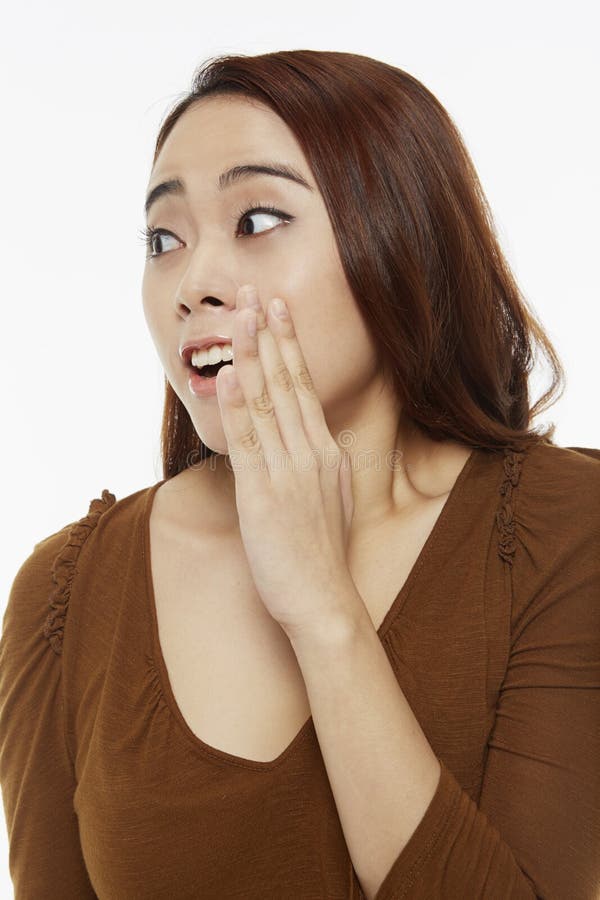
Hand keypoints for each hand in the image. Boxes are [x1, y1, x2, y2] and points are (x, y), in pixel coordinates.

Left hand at [214, 284, 362, 639]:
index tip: (277, 311)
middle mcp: (312, 454)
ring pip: (268, 404)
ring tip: (237, 317)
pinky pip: (250, 444)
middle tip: (255, 293)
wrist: (324, 600)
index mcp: (327, 453)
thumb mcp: (331, 498)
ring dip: (251, 356)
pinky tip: (229, 376)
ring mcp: (290, 473)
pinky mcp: (264, 497)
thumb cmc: (322, 555)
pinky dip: (239, 407)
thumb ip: (320, 464)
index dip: (288, 346)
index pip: (305, 388)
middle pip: (288, 383)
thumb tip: (315, 440)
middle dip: (269, 335)